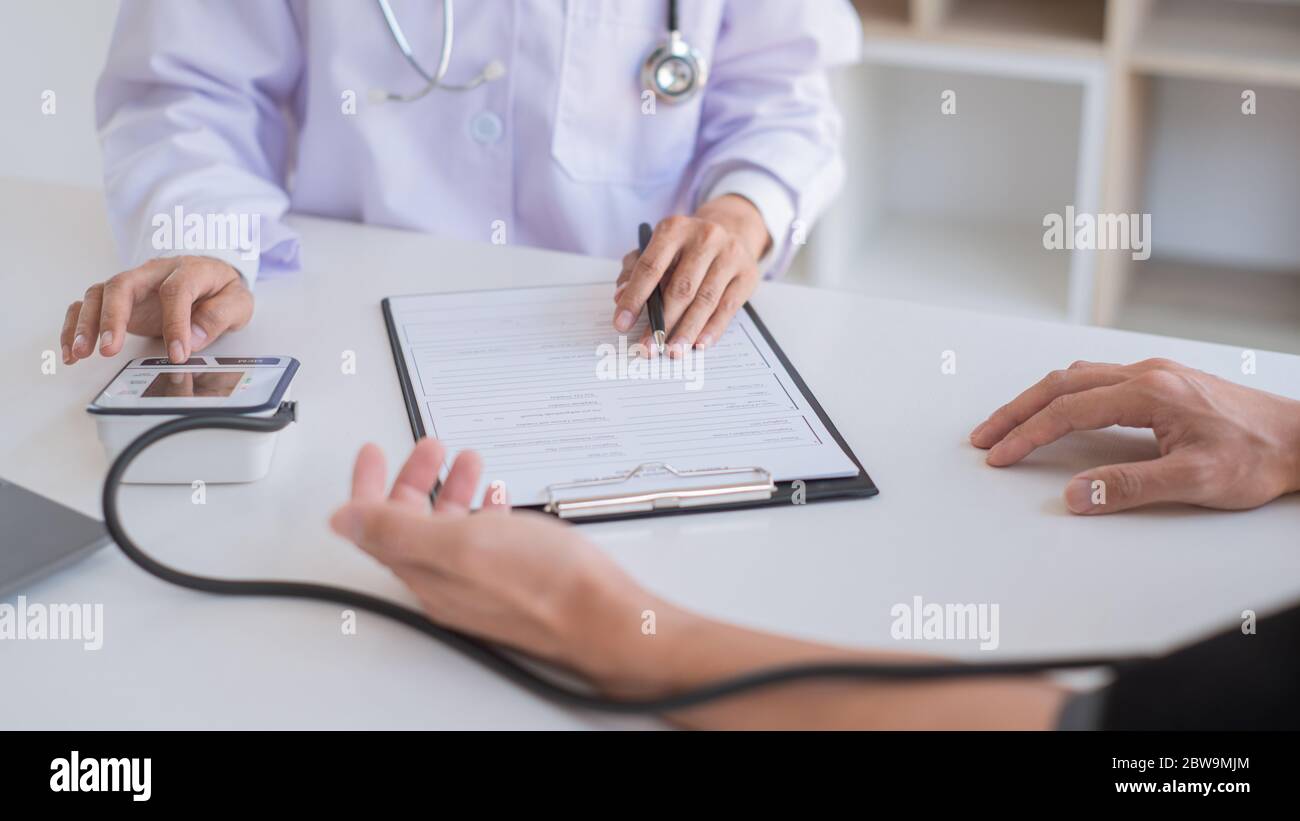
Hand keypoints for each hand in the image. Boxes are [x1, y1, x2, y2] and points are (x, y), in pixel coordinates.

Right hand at [60, 255, 252, 364]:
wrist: (212, 278)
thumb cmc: (222, 290)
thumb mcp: (238, 302)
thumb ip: (220, 316)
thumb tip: (195, 339)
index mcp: (188, 270)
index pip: (175, 291)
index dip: (176, 323)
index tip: (178, 353)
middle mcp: (153, 273)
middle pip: (122, 285)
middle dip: (111, 318)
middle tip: (109, 349)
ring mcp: (133, 285)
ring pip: (98, 294)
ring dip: (85, 324)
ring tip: (80, 353)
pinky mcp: (120, 300)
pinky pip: (88, 306)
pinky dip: (75, 327)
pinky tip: (73, 351)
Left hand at [329, 439, 672, 687]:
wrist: (603, 618)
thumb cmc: (543, 585)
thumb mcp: (461, 543)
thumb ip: (398, 529)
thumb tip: (342, 519)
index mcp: (425, 571)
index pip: (375, 526)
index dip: (367, 486)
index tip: (371, 453)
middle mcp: (446, 581)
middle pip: (411, 524)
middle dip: (413, 479)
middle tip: (428, 448)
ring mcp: (478, 582)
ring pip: (448, 529)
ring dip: (451, 490)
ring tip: (467, 462)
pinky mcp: (510, 582)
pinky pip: (481, 541)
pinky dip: (482, 512)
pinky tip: (497, 499)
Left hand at [612, 195, 768, 354]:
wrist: (730, 233)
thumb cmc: (684, 249)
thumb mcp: (656, 250)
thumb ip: (634, 271)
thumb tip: (620, 297)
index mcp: (674, 229)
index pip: (650, 267)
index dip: (634, 298)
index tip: (621, 324)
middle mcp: (704, 237)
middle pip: (680, 288)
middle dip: (662, 322)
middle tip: (648, 346)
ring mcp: (730, 254)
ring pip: (705, 300)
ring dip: (687, 331)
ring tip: (673, 351)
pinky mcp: (747, 273)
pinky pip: (728, 307)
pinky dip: (712, 329)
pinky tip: (699, 344)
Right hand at [970, 358, 1299, 513]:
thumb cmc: (1258, 456)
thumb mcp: (1195, 480)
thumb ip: (1129, 486)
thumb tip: (1074, 494)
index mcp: (1149, 392)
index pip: (1069, 410)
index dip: (1027, 434)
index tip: (999, 456)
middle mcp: (1146, 374)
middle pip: (1061, 384)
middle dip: (1016, 411)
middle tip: (984, 437)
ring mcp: (1153, 374)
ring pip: (1076, 377)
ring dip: (1036, 400)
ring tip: (1008, 425)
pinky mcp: (1160, 382)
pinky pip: (1095, 379)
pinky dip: (1062, 395)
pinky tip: (1058, 410)